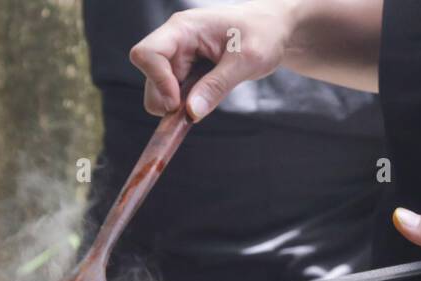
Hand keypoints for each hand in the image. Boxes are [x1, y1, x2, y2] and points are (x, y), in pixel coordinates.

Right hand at [130, 1, 296, 119]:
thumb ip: (218, 85)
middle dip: (167, 99)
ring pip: (158, 90)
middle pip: (149, 77)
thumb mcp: (247, 59)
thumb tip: (191, 113)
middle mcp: (175, 41)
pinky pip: (173, 95)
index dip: (157, 81)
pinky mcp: (184, 71)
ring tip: (209, 98)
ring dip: (178, 105)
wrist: (274, 30)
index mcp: (184, 28)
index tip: (177, 102)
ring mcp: (179, 57)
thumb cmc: (264, 33)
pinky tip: (206, 98)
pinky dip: (185, 105)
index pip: (147, 53)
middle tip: (196, 108)